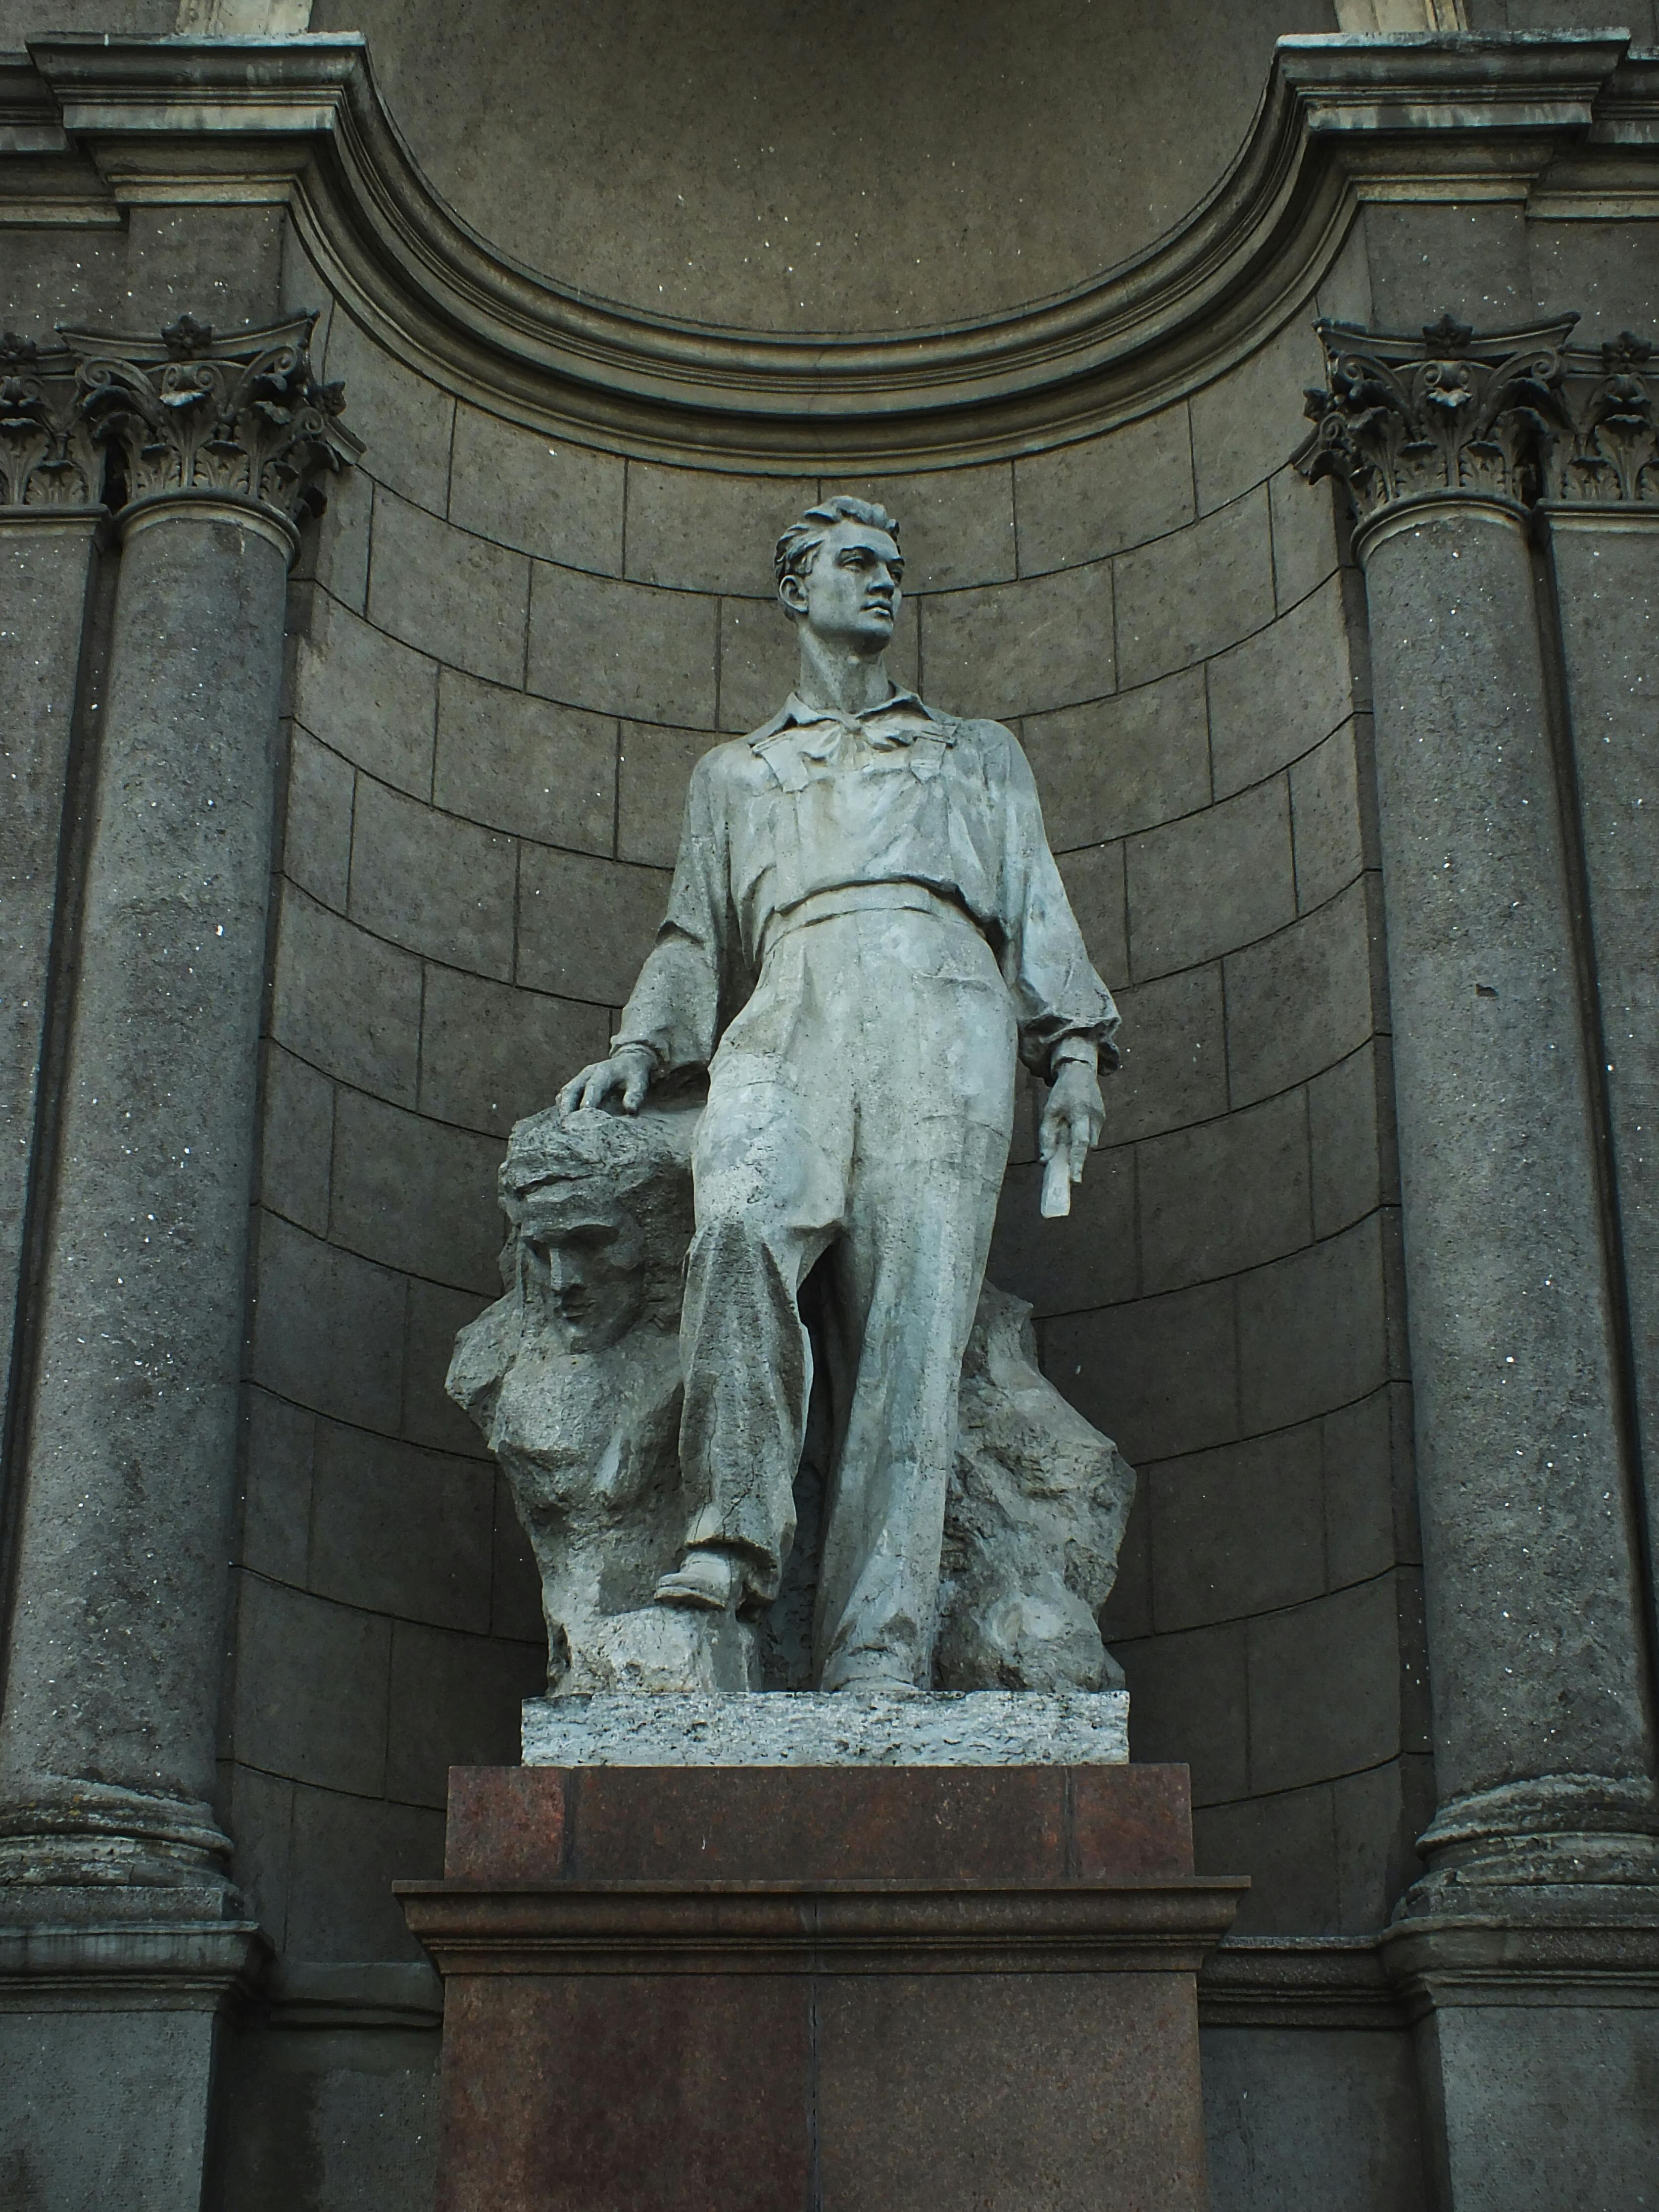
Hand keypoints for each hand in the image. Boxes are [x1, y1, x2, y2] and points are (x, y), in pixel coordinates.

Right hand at [556, 1045, 654, 1118]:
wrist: (628, 1059)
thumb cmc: (633, 1073)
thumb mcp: (639, 1082)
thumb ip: (635, 1095)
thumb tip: (630, 1110)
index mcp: (604, 1071)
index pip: (593, 1087)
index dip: (588, 1101)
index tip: (584, 1117)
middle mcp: (588, 1073)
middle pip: (572, 1089)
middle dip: (567, 1108)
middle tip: (565, 1126)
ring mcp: (581, 1077)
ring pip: (566, 1092)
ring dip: (563, 1109)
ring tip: (563, 1126)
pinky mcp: (578, 1083)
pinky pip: (566, 1094)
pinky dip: (563, 1106)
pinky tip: (564, 1120)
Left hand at [1039, 1058, 1103, 1187]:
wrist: (1080, 1072)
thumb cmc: (1062, 1093)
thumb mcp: (1049, 1111)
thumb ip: (1046, 1136)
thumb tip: (1044, 1161)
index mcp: (1080, 1113)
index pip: (1080, 1143)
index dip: (1077, 1163)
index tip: (1075, 1181)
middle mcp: (1094, 1117)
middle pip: (1086, 1147)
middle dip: (1077, 1158)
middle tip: (1067, 1164)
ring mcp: (1101, 1118)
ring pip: (1089, 1142)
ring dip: (1078, 1145)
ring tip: (1068, 1133)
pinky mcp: (1103, 1118)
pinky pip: (1091, 1135)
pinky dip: (1082, 1136)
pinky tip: (1074, 1126)